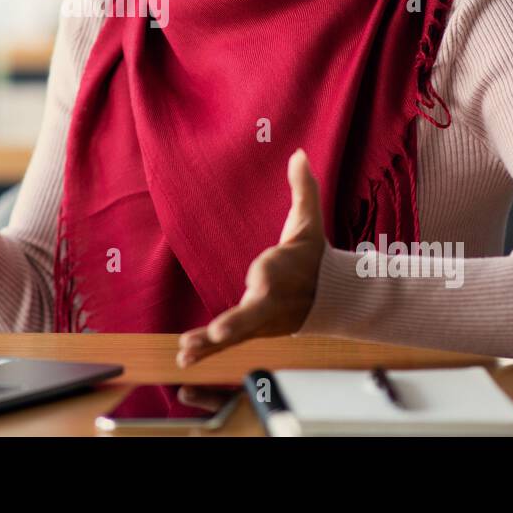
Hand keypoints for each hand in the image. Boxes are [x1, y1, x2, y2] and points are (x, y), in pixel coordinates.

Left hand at [177, 148, 325, 366]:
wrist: (327, 296)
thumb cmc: (311, 256)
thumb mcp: (307, 222)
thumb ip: (303, 189)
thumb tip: (299, 153)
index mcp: (280, 274)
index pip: (269, 275)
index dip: (265, 277)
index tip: (258, 278)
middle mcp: (269, 302)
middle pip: (252, 316)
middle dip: (235, 325)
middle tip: (217, 334)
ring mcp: (261, 322)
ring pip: (234, 335)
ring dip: (209, 346)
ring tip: (185, 352)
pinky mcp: (251, 331)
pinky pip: (227, 343)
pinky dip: (207, 352)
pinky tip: (185, 358)